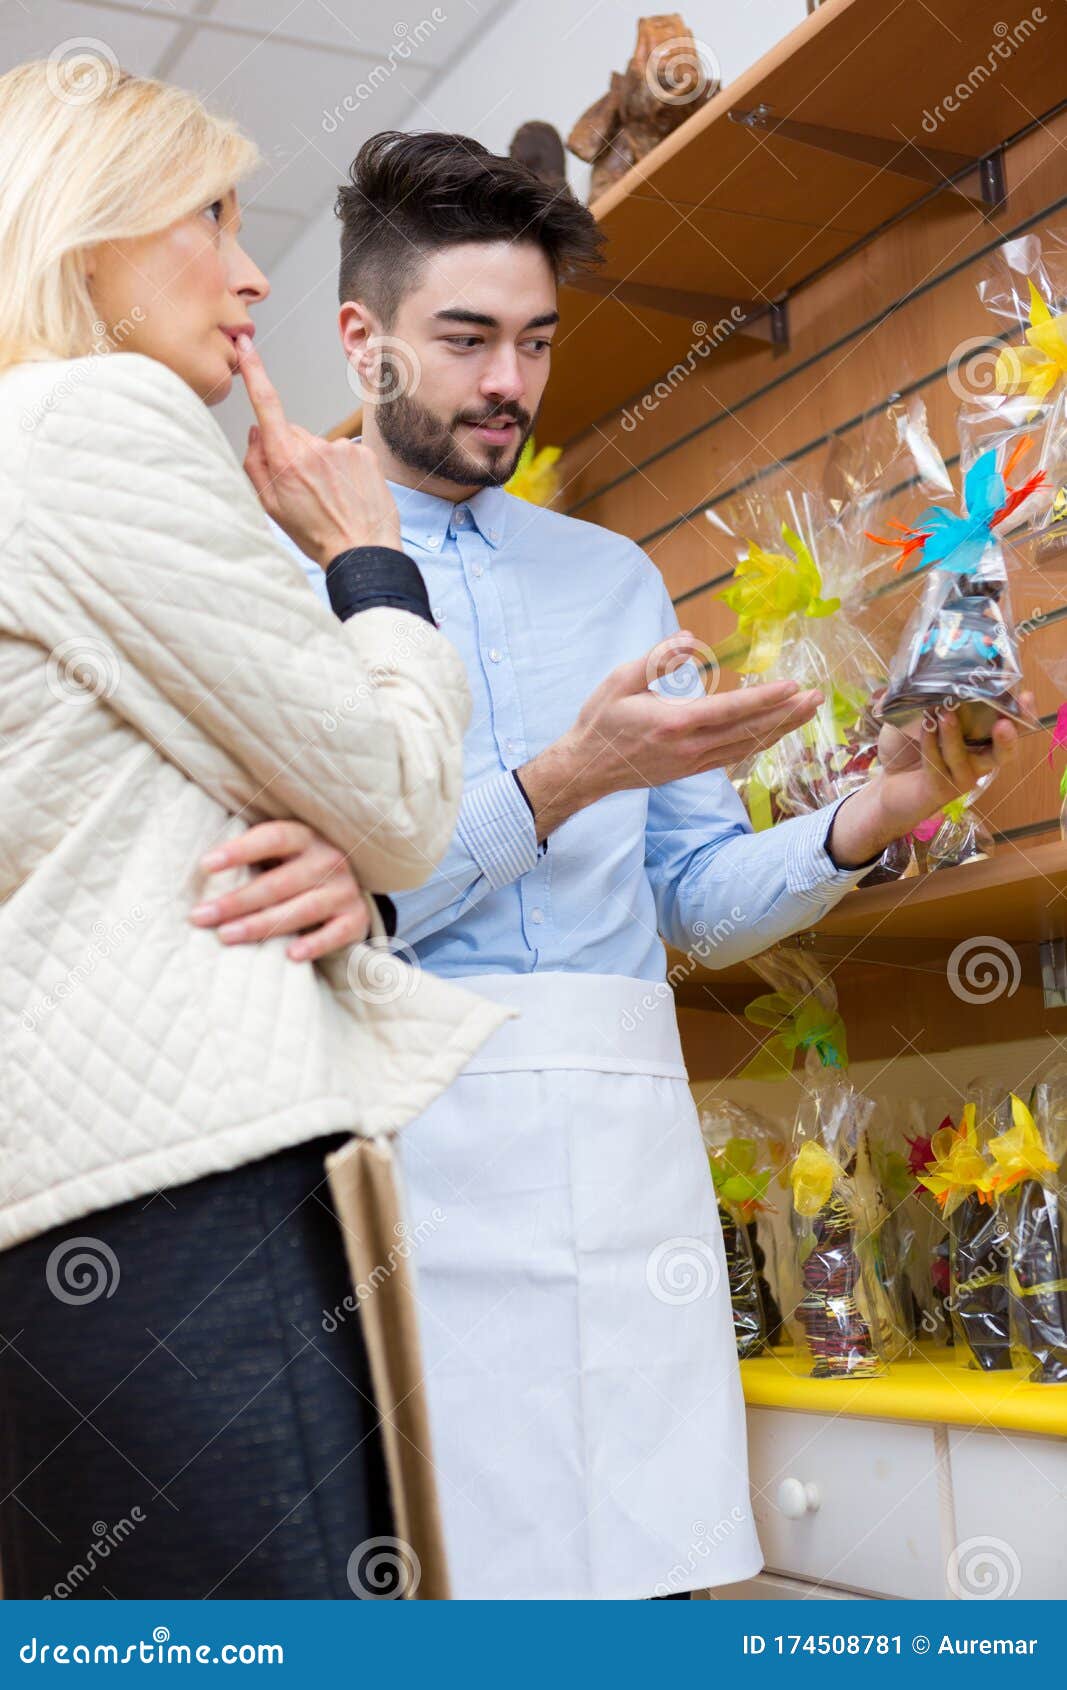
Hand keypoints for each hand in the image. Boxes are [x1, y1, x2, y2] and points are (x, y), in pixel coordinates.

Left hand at [189, 821, 371, 960]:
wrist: (347, 888)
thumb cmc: (296, 870)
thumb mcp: (280, 854)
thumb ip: (252, 859)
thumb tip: (198, 874)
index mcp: (305, 836)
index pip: (272, 838)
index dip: (239, 850)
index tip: (205, 865)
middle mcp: (329, 860)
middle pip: (279, 882)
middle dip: (236, 901)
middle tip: (200, 916)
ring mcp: (345, 890)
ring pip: (301, 909)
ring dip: (261, 925)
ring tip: (225, 936)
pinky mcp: (356, 918)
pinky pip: (336, 933)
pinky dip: (315, 944)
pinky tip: (290, 955)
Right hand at [238, 337, 400, 567]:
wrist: (363, 551)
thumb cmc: (316, 535)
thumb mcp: (270, 507)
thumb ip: (255, 465)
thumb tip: (256, 432)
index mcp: (286, 458)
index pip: (266, 404)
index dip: (254, 371)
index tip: (245, 345)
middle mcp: (314, 446)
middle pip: (292, 434)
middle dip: (291, 452)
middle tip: (303, 490)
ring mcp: (342, 449)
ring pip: (319, 445)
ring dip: (319, 464)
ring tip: (328, 497)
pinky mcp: (364, 454)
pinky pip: (344, 453)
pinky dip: (342, 469)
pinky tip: (346, 493)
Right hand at [519, 632, 822, 837]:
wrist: (587, 768)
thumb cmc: (601, 720)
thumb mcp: (620, 680)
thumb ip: (657, 658)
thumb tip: (691, 638)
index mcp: (675, 723)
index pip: (731, 710)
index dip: (765, 698)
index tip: (793, 686)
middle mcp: (691, 747)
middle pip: (750, 730)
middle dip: (787, 714)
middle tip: (817, 696)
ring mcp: (694, 762)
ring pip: (748, 746)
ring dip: (781, 728)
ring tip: (807, 711)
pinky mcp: (693, 768)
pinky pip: (736, 755)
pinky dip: (760, 742)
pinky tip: (776, 731)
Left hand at [827, 694, 1031, 867]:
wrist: (883, 783)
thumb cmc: (905, 746)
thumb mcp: (913, 715)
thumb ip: (922, 697)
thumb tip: (921, 672)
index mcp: (979, 738)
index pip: (1008, 726)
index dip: (1020, 714)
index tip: (1025, 696)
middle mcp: (977, 759)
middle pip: (1003, 751)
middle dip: (1007, 736)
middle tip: (1003, 722)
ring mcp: (962, 776)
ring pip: (965, 756)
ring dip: (955, 734)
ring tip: (946, 712)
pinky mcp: (942, 789)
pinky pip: (939, 765)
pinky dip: (931, 745)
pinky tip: (925, 728)